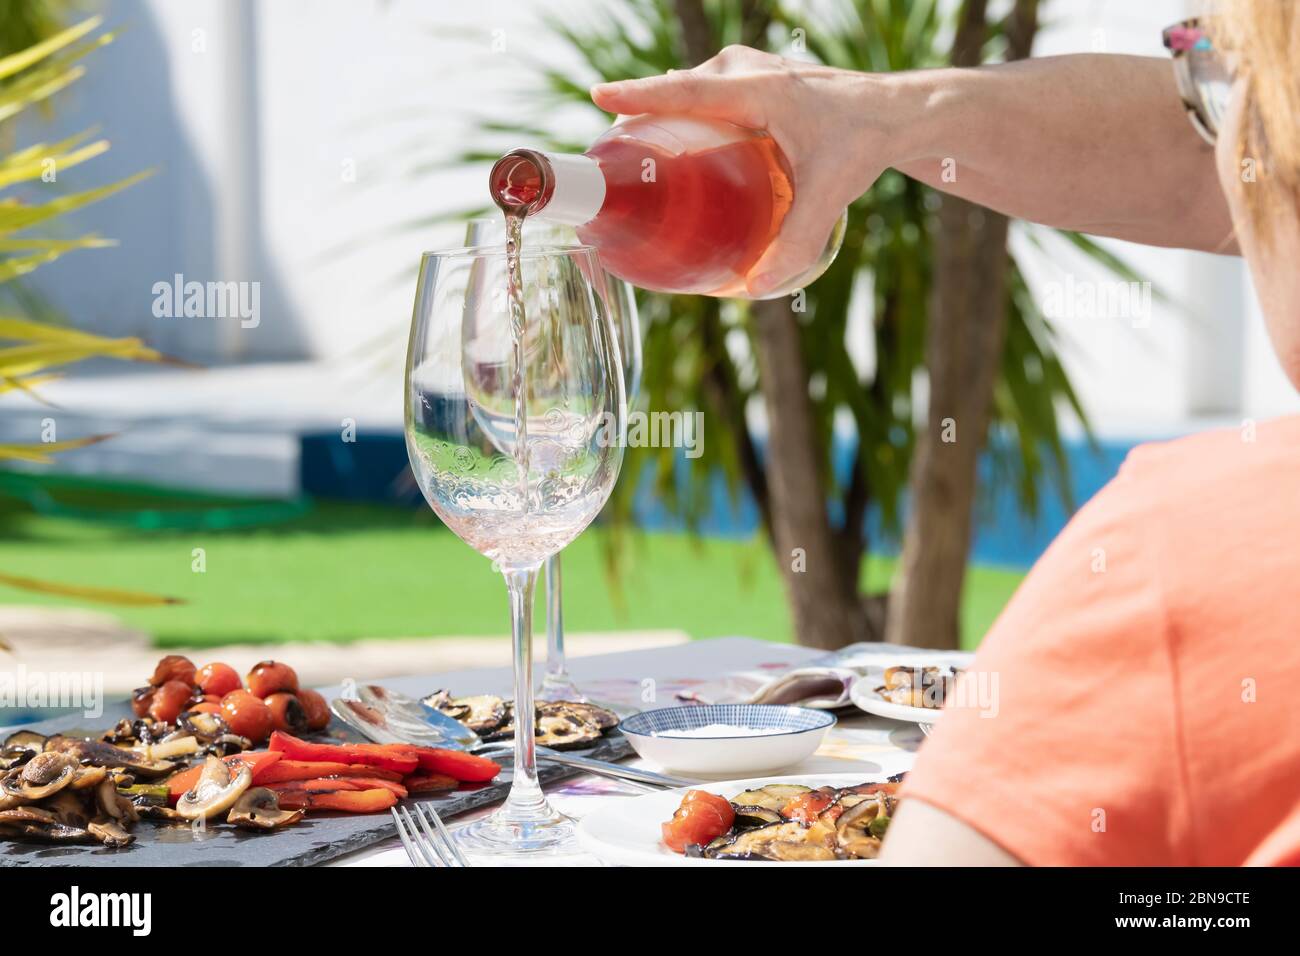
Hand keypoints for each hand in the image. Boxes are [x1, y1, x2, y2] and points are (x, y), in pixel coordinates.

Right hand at [592, 46, 889, 296]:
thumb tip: (754, 287)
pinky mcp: (747, 81)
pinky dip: (680, 118)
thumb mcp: (831, 192)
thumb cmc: (863, 140)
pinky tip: (672, 152)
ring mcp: (745, 71)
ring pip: (686, 94)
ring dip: (659, 120)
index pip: (688, 91)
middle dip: (641, 123)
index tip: (599, 96)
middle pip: (677, 95)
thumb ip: (796, 241)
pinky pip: (699, 96)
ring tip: (638, 164)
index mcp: (760, 89)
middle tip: (616, 166)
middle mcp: (746, 72)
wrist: (894, 112)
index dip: (640, 96)